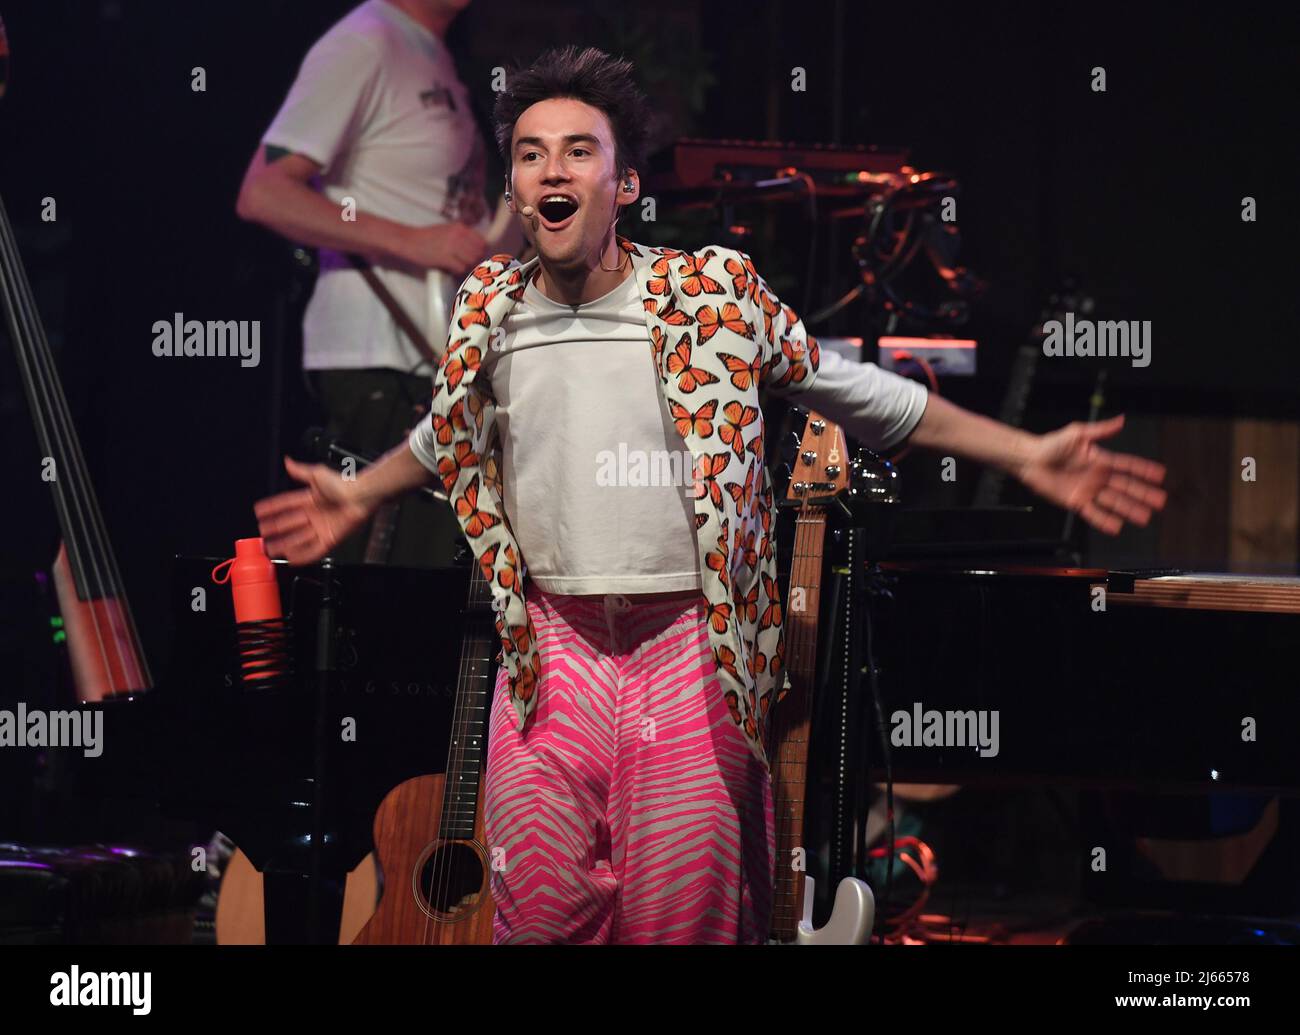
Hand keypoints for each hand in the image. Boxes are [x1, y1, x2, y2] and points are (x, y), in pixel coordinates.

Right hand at [253, 457, 373, 563]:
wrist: (362, 496)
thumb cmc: (344, 484)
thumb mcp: (318, 474)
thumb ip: (301, 471)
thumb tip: (288, 462)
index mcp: (310, 500)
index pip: (285, 506)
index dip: (272, 509)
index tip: (259, 512)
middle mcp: (314, 515)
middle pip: (289, 525)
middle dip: (274, 531)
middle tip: (261, 534)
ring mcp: (321, 528)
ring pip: (298, 539)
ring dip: (283, 545)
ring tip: (270, 548)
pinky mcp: (330, 539)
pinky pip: (314, 550)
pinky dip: (302, 556)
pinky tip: (291, 558)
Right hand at [396, 222, 486, 274]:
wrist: (408, 241)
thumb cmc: (427, 237)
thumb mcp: (447, 230)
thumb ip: (462, 236)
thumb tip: (477, 248)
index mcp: (460, 227)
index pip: (482, 241)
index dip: (481, 251)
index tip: (476, 256)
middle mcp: (458, 235)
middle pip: (478, 252)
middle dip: (475, 260)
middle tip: (467, 264)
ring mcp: (452, 246)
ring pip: (471, 261)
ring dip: (467, 266)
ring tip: (458, 266)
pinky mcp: (445, 258)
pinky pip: (461, 268)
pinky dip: (458, 271)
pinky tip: (452, 270)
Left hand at [1016, 415, 1167, 535]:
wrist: (1030, 460)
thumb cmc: (1050, 444)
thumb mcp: (1077, 433)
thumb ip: (1101, 429)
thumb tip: (1121, 420)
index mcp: (1101, 460)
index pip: (1128, 466)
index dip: (1144, 470)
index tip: (1161, 475)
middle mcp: (1098, 477)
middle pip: (1126, 487)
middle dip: (1144, 494)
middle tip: (1160, 501)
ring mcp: (1088, 490)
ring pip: (1114, 502)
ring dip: (1130, 510)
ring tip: (1145, 517)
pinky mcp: (1076, 502)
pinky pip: (1093, 514)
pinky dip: (1104, 521)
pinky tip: (1117, 527)